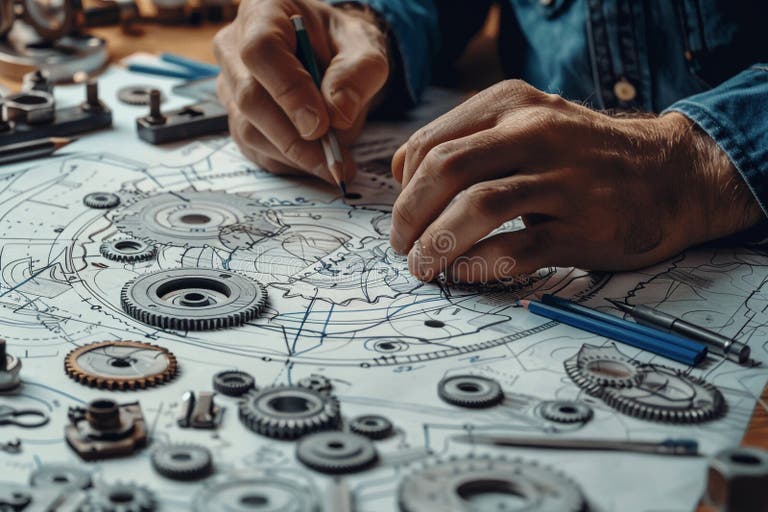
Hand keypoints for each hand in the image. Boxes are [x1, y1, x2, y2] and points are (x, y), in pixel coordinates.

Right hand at [213, 0, 388, 182]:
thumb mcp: (365, 49)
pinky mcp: (237, 119)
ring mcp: (230, 86)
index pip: (261, 52)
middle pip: (251, 99)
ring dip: (295, 155)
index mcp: (263, 13)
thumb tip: (338, 114)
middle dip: (294, 137)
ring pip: (249, 131)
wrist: (332, 57)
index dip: (288, 92)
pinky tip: (317, 162)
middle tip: (335, 158)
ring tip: (335, 162)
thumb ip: (357, 74)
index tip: (320, 125)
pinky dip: (289, 163)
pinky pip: (255, 150)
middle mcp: (235, 48)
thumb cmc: (342, 46)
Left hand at [390, 80, 762, 281]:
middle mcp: (536, 134)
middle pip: (446, 170)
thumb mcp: (526, 123)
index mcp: (512, 105)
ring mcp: (562, 180)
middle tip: (401, 245)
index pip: (432, 143)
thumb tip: (400, 172)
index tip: (403, 216)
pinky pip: (517, 248)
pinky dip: (479, 265)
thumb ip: (465, 140)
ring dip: (436, 243)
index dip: (405, 187)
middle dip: (409, 215)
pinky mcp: (583, 226)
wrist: (669, 174)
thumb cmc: (582, 155)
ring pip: (477, 206)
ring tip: (421, 266)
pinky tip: (463, 274)